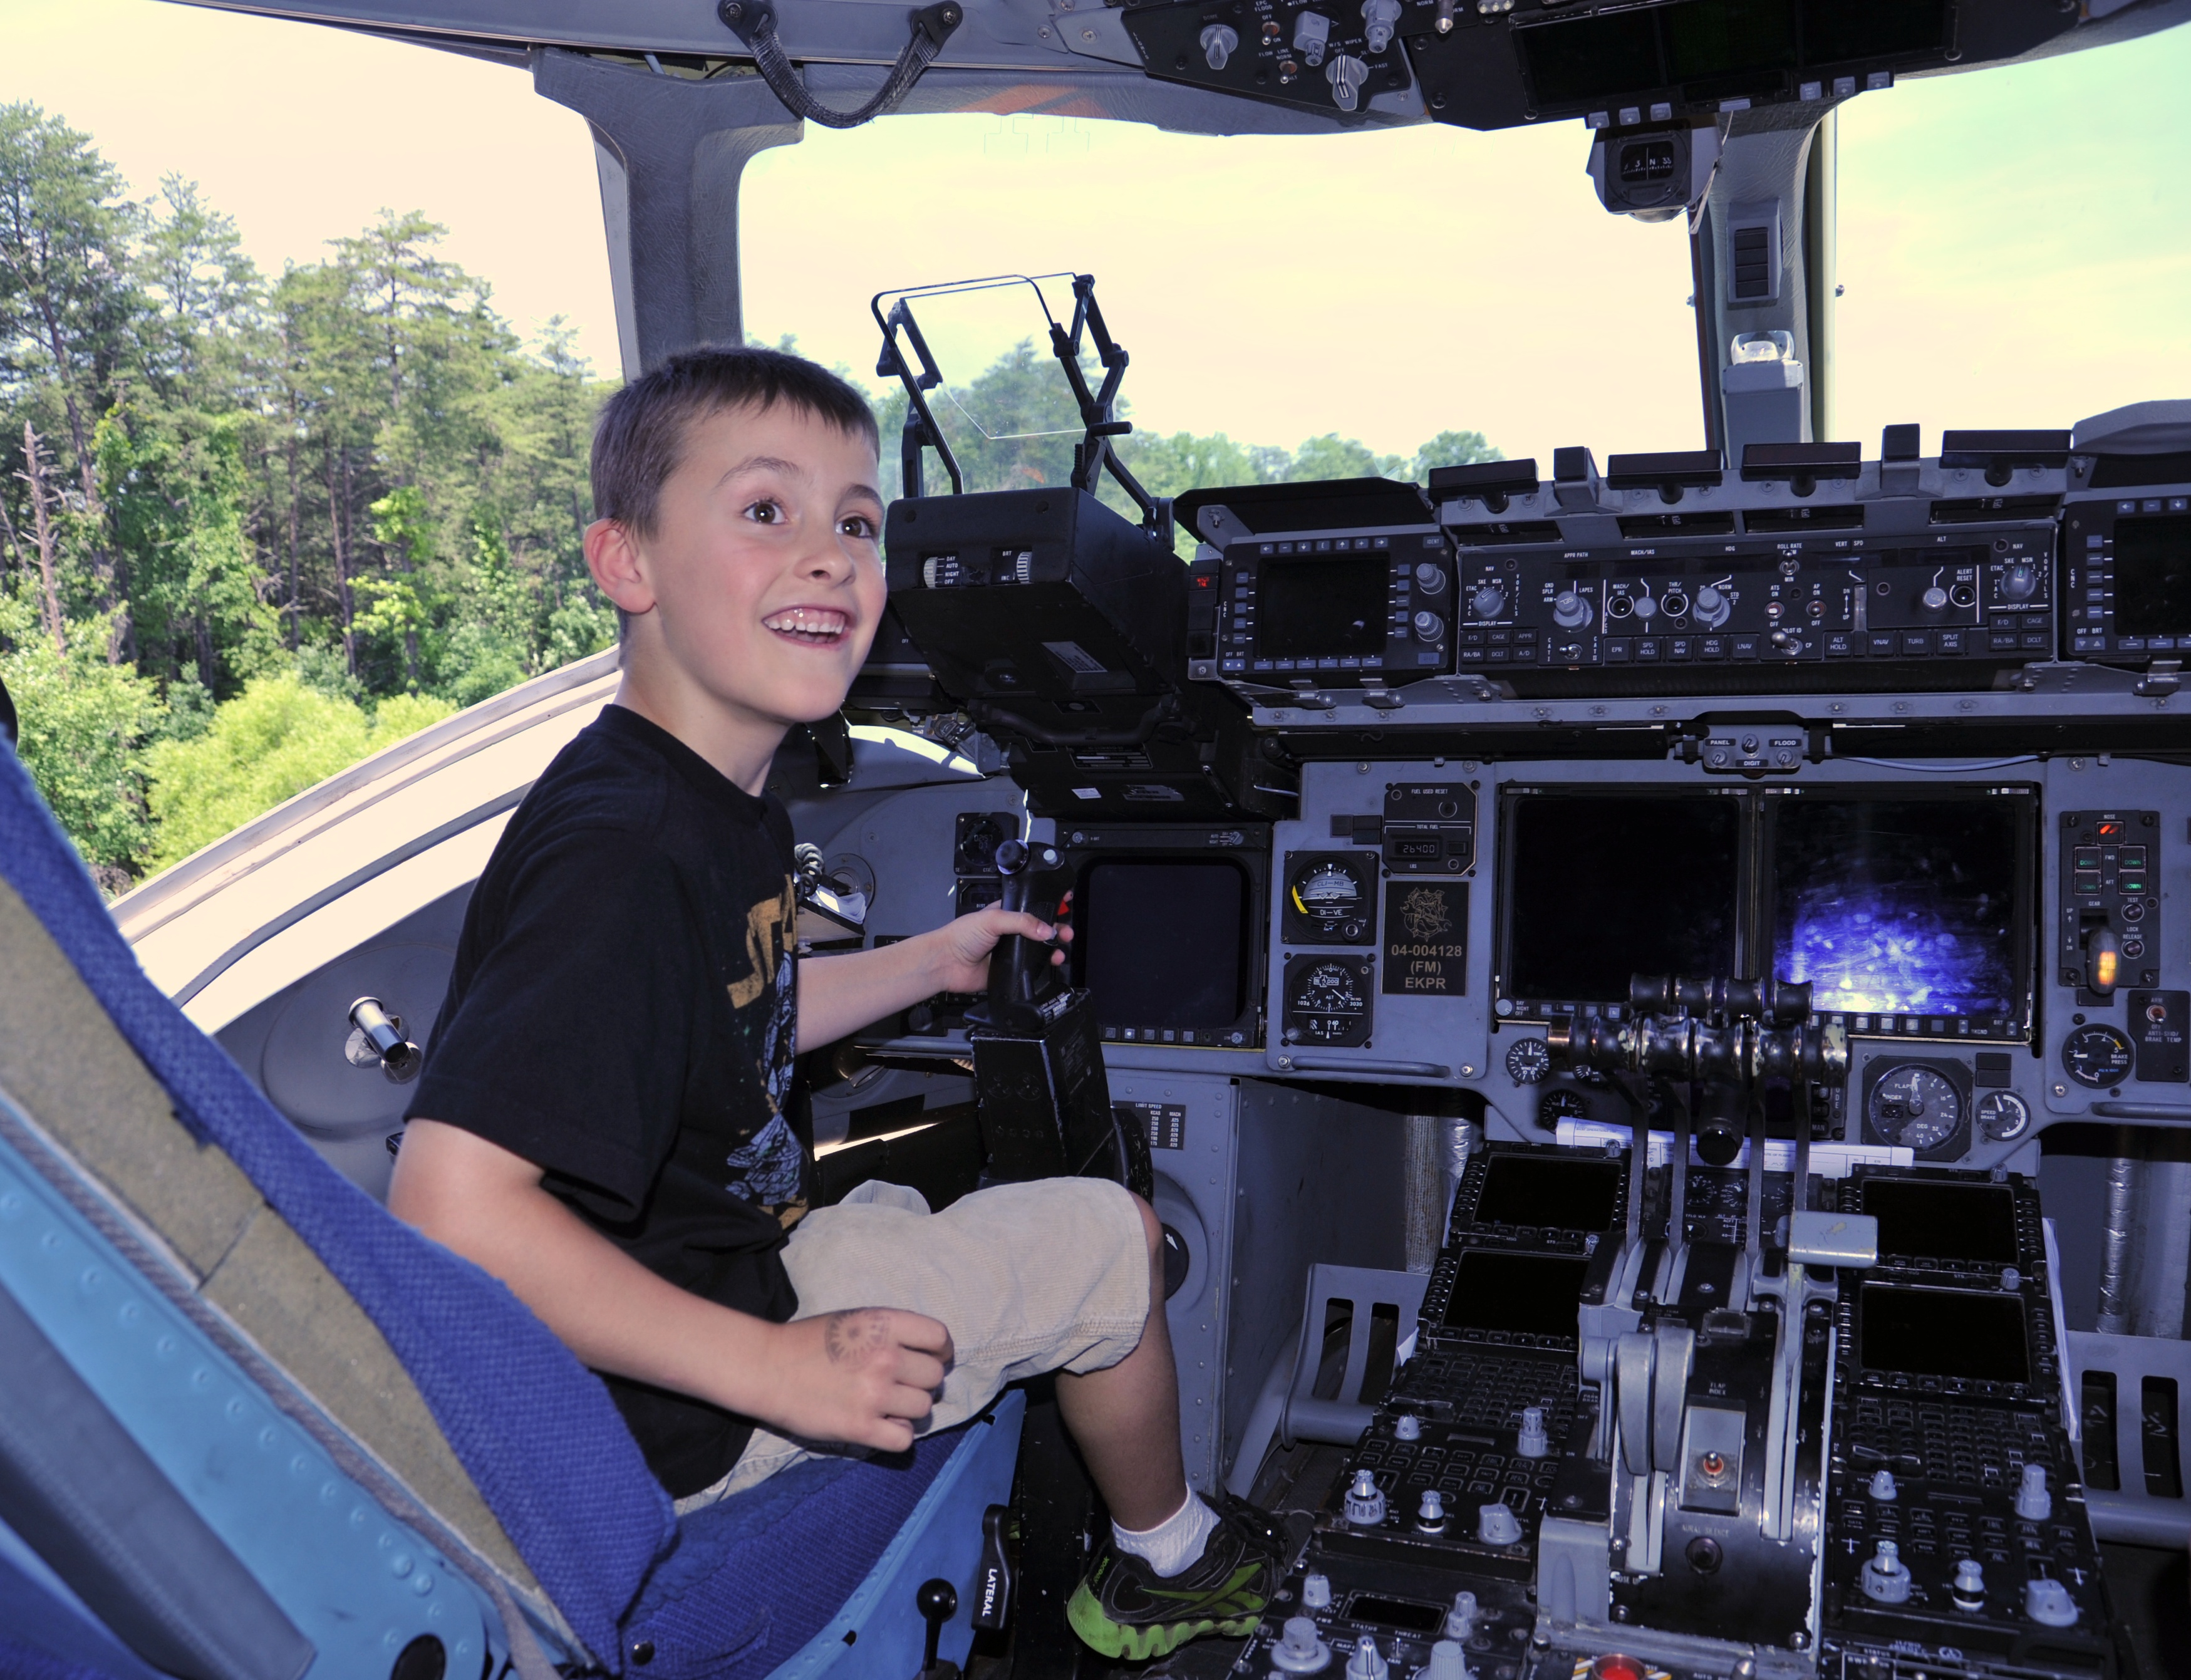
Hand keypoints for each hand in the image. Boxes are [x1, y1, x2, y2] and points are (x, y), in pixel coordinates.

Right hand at [754, 1308, 956, 1451]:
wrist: (767, 1368)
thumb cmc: (808, 1341)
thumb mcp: (855, 1320)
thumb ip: (892, 1332)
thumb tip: (928, 1354)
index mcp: (885, 1324)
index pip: (940, 1339)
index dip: (940, 1352)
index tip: (931, 1360)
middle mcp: (886, 1357)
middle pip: (934, 1378)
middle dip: (922, 1383)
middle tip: (901, 1386)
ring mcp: (875, 1394)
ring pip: (923, 1408)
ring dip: (910, 1410)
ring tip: (888, 1406)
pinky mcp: (861, 1427)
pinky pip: (905, 1439)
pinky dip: (898, 1435)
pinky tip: (882, 1426)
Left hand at [926, 900, 1073, 995]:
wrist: (946, 963)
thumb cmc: (960, 936)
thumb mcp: (993, 919)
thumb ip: (1022, 922)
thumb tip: (1046, 929)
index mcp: (1006, 914)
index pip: (1032, 907)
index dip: (1049, 905)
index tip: (1065, 902)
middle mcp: (1010, 932)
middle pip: (1040, 929)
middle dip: (1057, 929)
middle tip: (1067, 932)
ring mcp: (1010, 952)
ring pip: (1037, 950)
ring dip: (1052, 949)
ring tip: (1061, 950)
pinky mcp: (1009, 970)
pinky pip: (1029, 969)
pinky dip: (1042, 967)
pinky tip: (1049, 964)